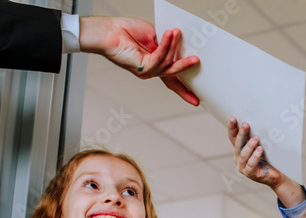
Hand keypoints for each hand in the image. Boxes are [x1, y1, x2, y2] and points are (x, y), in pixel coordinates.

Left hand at [79, 18, 199, 105]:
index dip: (184, 89)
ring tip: (178, 33)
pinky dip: (166, 45)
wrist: (108, 31)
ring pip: (168, 64)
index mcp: (154, 64)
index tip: (196, 99)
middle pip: (173, 77)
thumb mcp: (153, 34)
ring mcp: (147, 72)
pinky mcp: (142, 68)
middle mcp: (151, 71)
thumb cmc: (126, 31)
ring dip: (174, 47)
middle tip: (197, 61)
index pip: (172, 79)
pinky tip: (169, 35)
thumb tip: (181, 41)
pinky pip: (159, 58)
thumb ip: (167, 41)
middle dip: (185, 69)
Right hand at [228, 118, 305, 207]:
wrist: (274, 176)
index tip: (233, 118)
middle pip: (238, 144)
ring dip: (249, 145)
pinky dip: (255, 156)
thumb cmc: (267, 160)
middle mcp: (238, 159)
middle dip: (241, 134)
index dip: (232, 128)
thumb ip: (255, 138)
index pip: (233, 138)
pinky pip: (251, 164)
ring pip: (244, 154)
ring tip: (256, 137)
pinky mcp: (250, 174)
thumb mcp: (259, 147)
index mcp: (239, 151)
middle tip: (245, 124)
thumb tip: (257, 121)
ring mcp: (243, 167)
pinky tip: (259, 149)